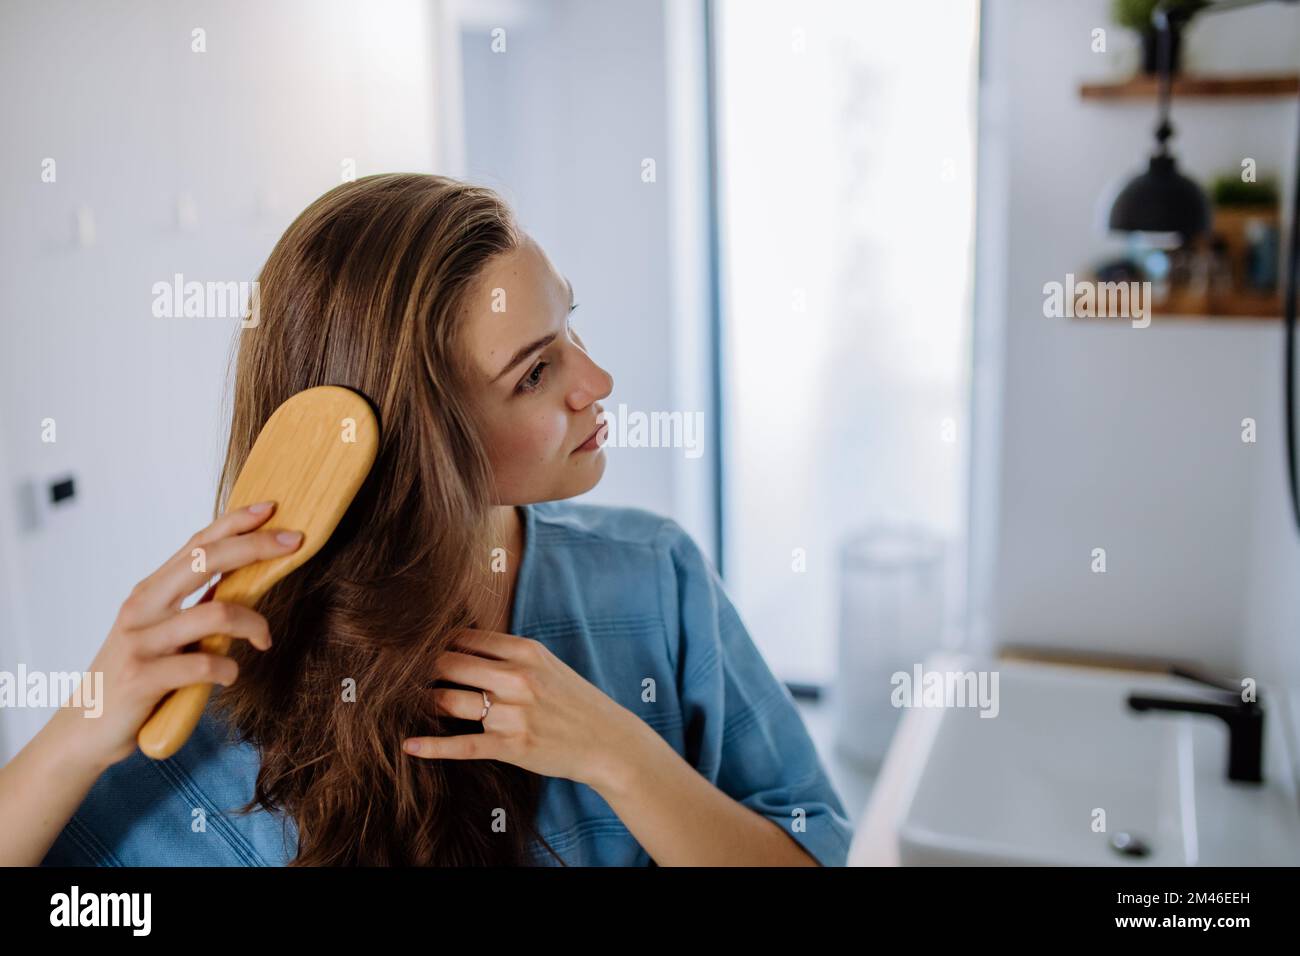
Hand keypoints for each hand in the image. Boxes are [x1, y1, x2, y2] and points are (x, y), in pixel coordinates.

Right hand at [56, 501, 302, 770]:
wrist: (85, 728)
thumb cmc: (138, 675)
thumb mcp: (162, 631)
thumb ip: (194, 605)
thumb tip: (246, 578)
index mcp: (150, 592)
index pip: (197, 545)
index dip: (234, 522)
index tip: (271, 508)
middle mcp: (142, 607)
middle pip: (206, 560)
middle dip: (256, 546)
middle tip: (295, 544)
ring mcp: (141, 641)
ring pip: (216, 612)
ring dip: (254, 624)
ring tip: (264, 640)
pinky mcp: (143, 678)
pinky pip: (204, 664)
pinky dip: (229, 669)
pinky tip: (229, 675)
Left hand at [402, 629, 643, 790]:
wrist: (608, 741)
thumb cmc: (573, 700)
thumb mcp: (546, 664)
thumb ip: (507, 653)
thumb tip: (459, 645)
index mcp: (525, 651)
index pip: (464, 638)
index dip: (436, 642)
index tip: (416, 649)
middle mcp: (516, 677)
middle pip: (448, 664)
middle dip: (422, 668)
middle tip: (402, 674)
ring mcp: (512, 712)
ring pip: (448, 700)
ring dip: (423, 701)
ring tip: (404, 702)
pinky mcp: (510, 746)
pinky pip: (460, 745)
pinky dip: (431, 746)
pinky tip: (409, 745)